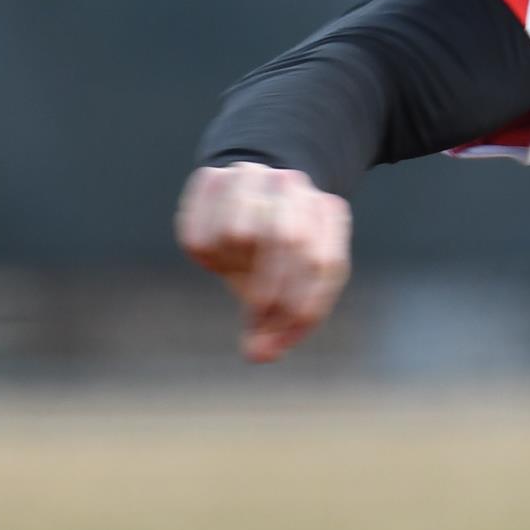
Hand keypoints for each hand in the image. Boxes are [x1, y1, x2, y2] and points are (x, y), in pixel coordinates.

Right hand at [175, 162, 353, 361]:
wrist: (244, 196)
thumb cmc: (272, 255)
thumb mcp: (287, 288)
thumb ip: (284, 325)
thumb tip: (260, 355)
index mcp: (327, 211)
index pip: (325, 264)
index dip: (303, 307)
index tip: (276, 342)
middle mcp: (296, 185)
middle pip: (289, 242)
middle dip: (270, 292)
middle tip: (256, 319)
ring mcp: (255, 174)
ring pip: (240, 231)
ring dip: (235, 262)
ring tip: (235, 266)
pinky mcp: (214, 176)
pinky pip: (202, 228)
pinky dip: (205, 252)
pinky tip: (213, 251)